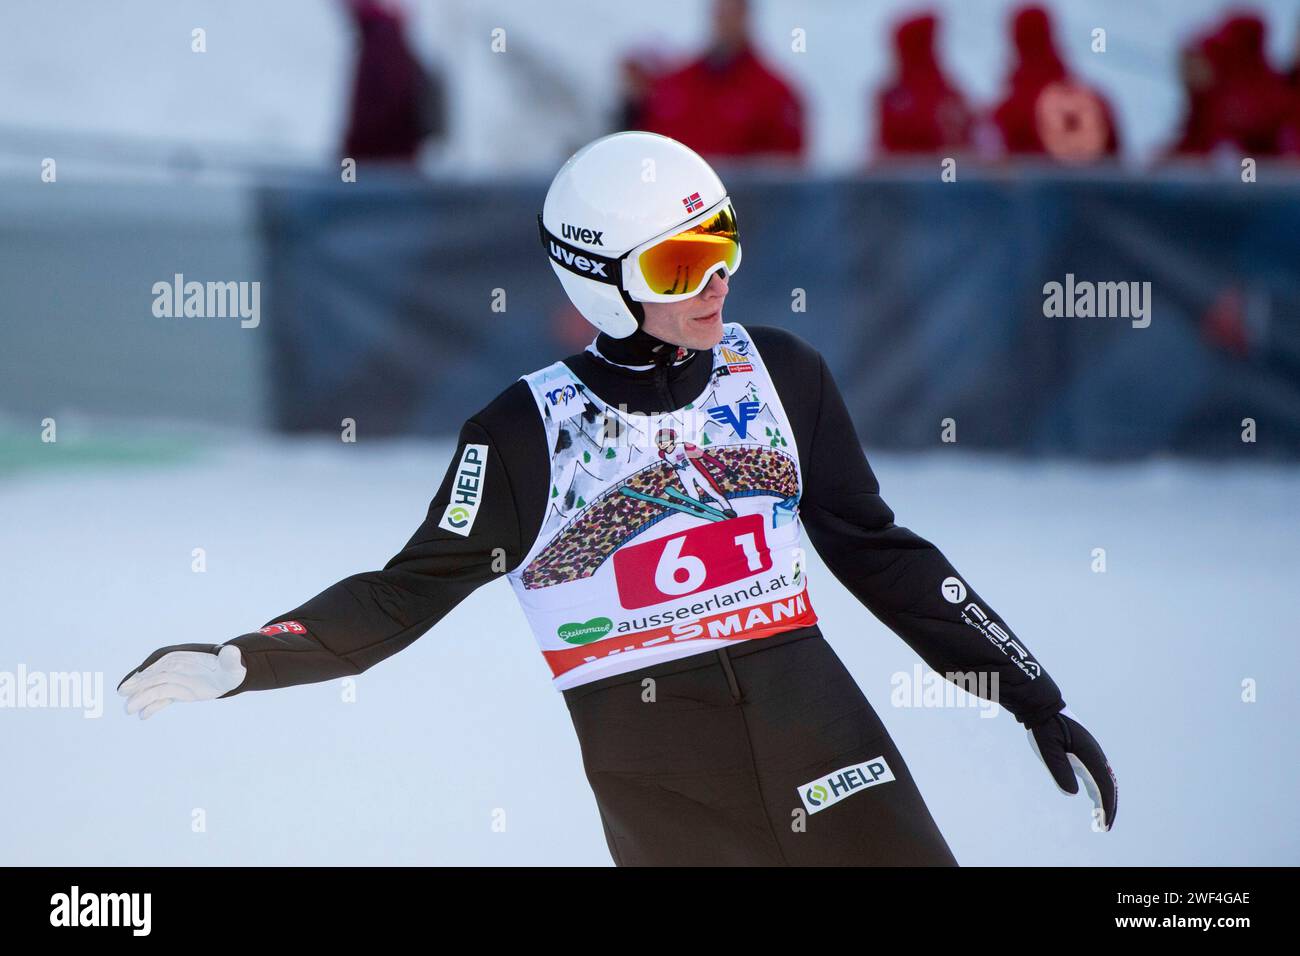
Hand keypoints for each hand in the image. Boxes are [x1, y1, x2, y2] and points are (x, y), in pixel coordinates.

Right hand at [117, 644, 246, 719]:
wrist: (230, 674)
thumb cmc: (231, 666)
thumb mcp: (233, 663)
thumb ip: (230, 658)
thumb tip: (232, 652)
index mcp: (184, 655)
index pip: (162, 660)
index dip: (149, 668)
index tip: (136, 676)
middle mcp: (175, 667)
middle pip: (153, 675)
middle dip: (138, 683)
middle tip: (121, 692)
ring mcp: (175, 680)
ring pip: (154, 689)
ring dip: (141, 698)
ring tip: (128, 709)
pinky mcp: (177, 692)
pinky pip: (162, 699)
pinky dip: (153, 706)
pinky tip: (143, 716)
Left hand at [1026, 706, 1117, 830]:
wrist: (1042, 706)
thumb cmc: (1044, 727)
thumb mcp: (1048, 749)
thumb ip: (1059, 770)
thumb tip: (1072, 794)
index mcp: (1090, 755)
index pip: (1104, 786)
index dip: (1106, 807)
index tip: (1104, 825)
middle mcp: (1096, 754)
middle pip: (1108, 786)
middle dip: (1108, 808)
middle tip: (1103, 828)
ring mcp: (1091, 752)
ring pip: (1104, 780)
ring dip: (1104, 800)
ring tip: (1098, 820)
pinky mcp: (1085, 752)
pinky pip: (1096, 774)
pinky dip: (1098, 790)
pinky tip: (1092, 800)